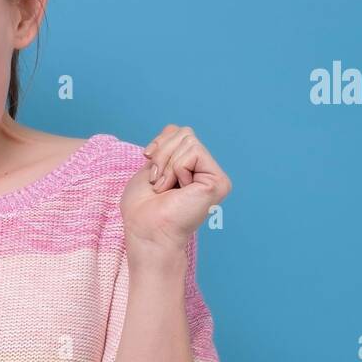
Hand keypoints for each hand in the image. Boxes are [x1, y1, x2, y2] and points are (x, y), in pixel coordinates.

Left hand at [120, 124, 231, 254]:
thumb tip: (176, 129)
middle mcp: (205, 171)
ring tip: (166, 189)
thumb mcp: (149, 167)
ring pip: (188, 139)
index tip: (148, 161)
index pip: (177, 132)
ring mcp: (214, 176)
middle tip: (158, 183)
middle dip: (162, 154)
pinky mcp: (218, 182)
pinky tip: (178, 191)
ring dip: (167, 164)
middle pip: (183, 132)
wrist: (146, 232)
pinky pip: (193, 152)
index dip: (159, 143)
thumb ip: (165, 145)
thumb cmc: (143, 209)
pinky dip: (177, 169)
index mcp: (189, 168)